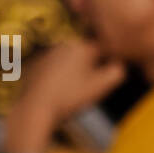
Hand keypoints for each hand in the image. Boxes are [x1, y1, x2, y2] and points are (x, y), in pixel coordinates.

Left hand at [5, 40, 126, 152]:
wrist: (35, 107)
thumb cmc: (70, 96)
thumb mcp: (100, 87)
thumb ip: (115, 73)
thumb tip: (119, 65)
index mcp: (81, 47)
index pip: (103, 48)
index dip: (108, 61)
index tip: (106, 76)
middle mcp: (63, 44)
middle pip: (84, 52)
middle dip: (89, 65)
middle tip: (88, 86)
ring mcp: (46, 53)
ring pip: (68, 59)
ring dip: (73, 70)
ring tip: (71, 90)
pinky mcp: (34, 64)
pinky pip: (52, 66)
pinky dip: (57, 75)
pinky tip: (56, 91)